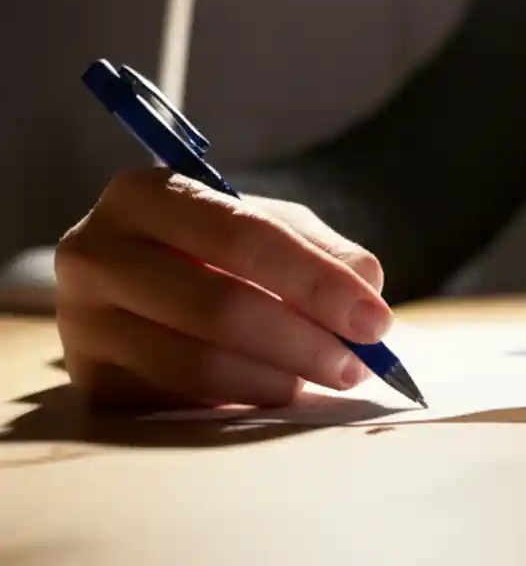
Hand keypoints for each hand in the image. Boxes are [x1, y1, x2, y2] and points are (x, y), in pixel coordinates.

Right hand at [55, 168, 391, 407]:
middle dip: (304, 341)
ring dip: (279, 379)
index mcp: (145, 195)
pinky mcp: (90, 378)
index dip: (316, 282)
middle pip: (218, 306)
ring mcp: (83, 320)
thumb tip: (366, 284)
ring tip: (327, 378)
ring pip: (197, 363)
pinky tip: (278, 389)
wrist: (137, 285)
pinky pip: (179, 400)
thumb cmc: (212, 248)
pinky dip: (242, 400)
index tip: (374, 321)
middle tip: (358, 365)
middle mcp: (97, 252)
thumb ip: (320, 249)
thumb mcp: (267, 226)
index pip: (242, 236)